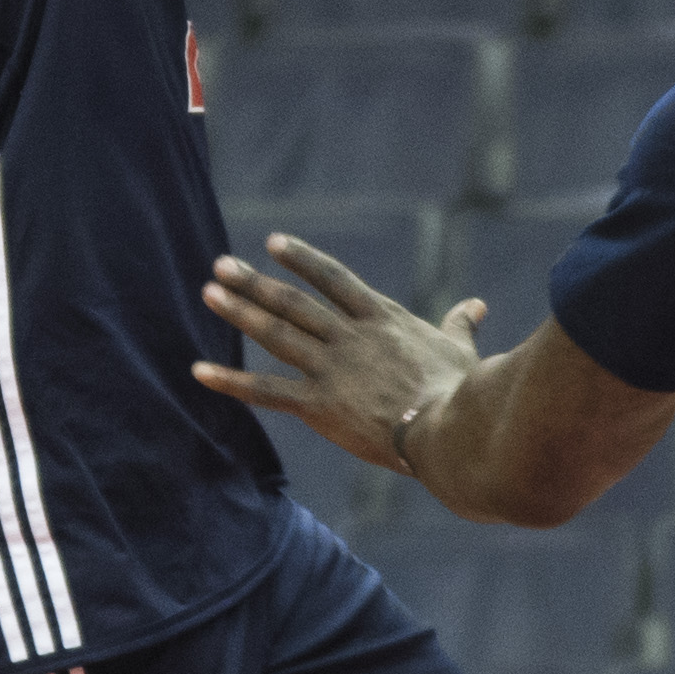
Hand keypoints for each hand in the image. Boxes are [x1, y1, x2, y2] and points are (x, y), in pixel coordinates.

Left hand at [194, 233, 484, 468]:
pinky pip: (266, 392)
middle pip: (293, 303)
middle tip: (220, 265)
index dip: (301, 259)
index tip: (272, 243)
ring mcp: (331, 369)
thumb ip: (459, 324)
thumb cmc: (460, 392)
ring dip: (239, 313)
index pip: (332, 279)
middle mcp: (348, 336)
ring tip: (209, 293)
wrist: (447, 430)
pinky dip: (231, 381)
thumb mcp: (459, 350)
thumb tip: (475, 306)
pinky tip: (199, 372)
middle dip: (254, 282)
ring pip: (276, 334)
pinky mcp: (318, 406)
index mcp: (380, 319)